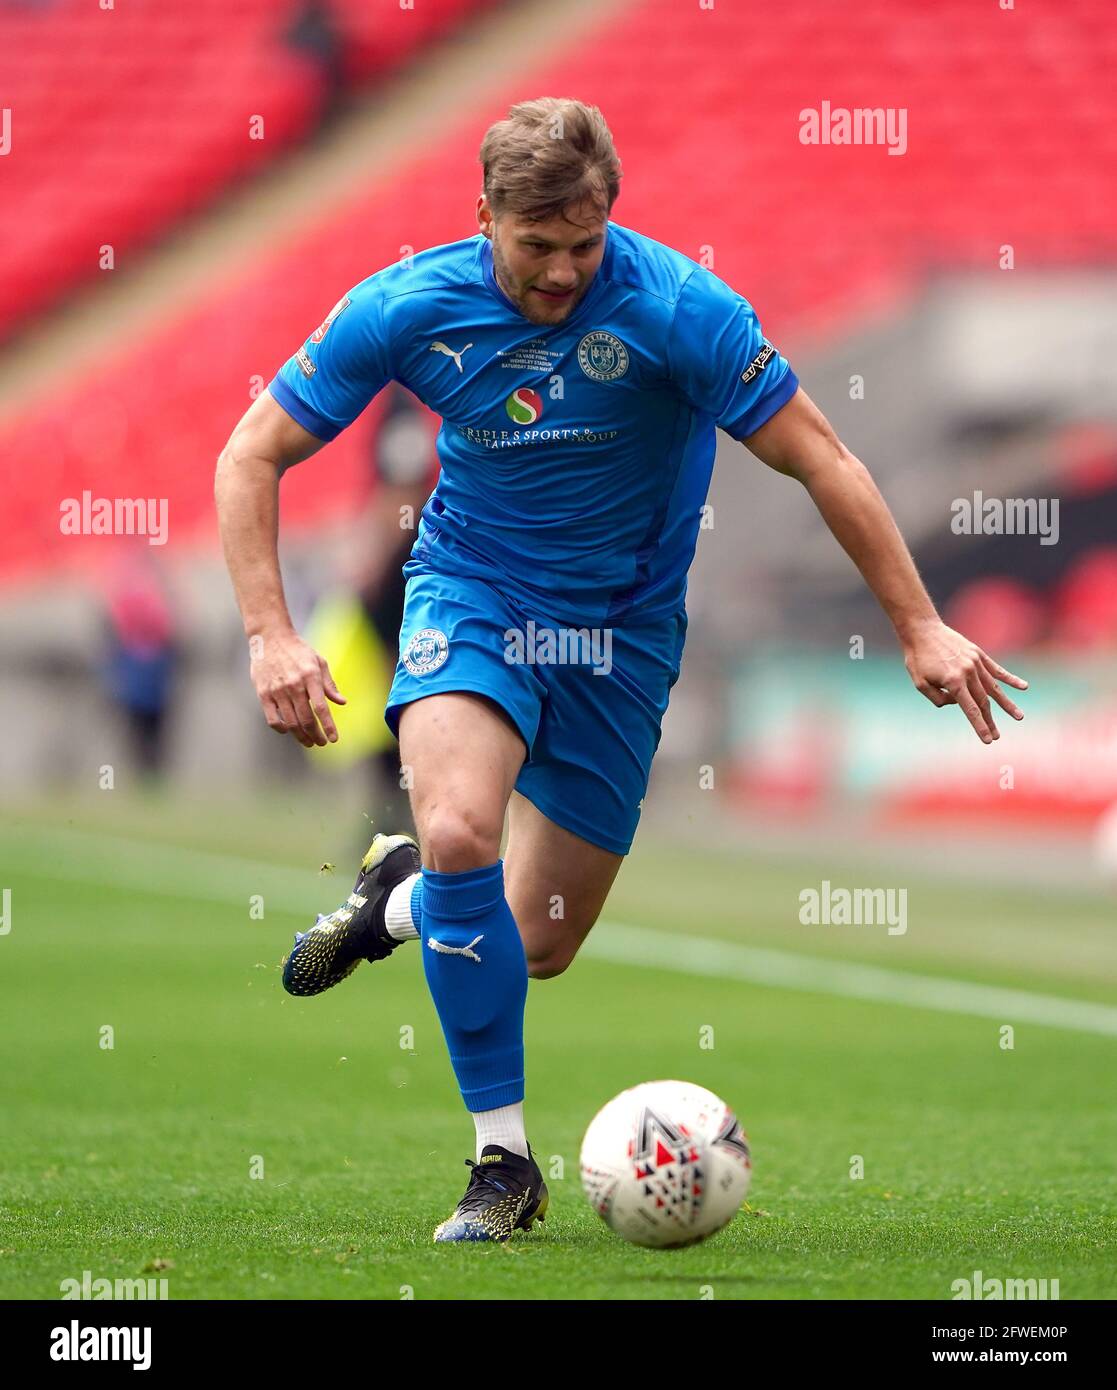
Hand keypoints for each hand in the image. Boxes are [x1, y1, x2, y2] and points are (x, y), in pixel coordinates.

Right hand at [249, 627, 345, 747]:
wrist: (270, 638)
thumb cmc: (298, 651)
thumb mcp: (319, 662)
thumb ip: (329, 685)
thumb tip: (342, 702)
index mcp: (310, 676)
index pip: (321, 708)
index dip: (328, 726)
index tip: (333, 739)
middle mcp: (294, 685)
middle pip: (306, 719)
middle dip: (316, 735)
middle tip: (321, 742)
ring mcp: (277, 690)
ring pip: (291, 722)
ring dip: (301, 736)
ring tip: (308, 741)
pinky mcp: (263, 694)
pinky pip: (272, 719)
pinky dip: (281, 728)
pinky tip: (288, 730)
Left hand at [902, 620, 1027, 742]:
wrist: (922, 630)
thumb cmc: (917, 658)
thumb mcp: (920, 684)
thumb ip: (940, 699)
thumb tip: (958, 703)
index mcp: (953, 682)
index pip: (970, 709)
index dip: (980, 726)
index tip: (988, 740)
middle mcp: (968, 672)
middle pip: (984, 702)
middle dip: (990, 721)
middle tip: (997, 736)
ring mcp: (975, 662)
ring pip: (994, 688)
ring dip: (1006, 704)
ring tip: (1019, 717)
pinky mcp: (978, 654)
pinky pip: (996, 669)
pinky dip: (1010, 679)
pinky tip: (1023, 687)